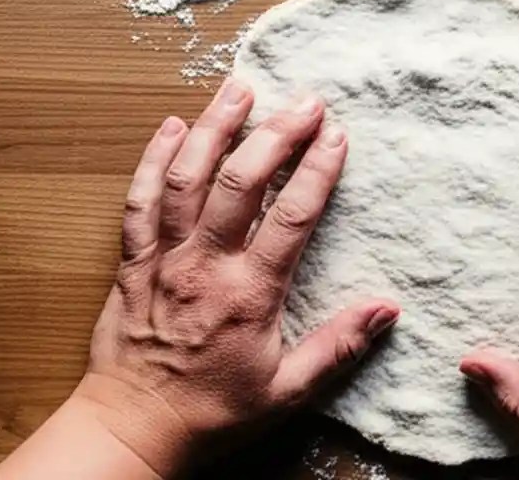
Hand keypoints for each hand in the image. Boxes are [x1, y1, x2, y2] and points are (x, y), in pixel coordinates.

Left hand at [71, 81, 399, 475]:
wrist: (132, 429)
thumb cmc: (212, 413)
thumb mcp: (287, 392)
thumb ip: (337, 348)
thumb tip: (387, 309)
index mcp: (248, 294)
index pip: (291, 217)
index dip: (317, 170)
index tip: (338, 135)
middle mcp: (204, 265)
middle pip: (241, 182)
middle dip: (276, 133)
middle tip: (305, 99)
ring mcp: (163, 258)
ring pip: (186, 178)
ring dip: (215, 128)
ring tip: (240, 88)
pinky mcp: (132, 261)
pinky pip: (139, 200)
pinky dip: (153, 159)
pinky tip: (173, 126)